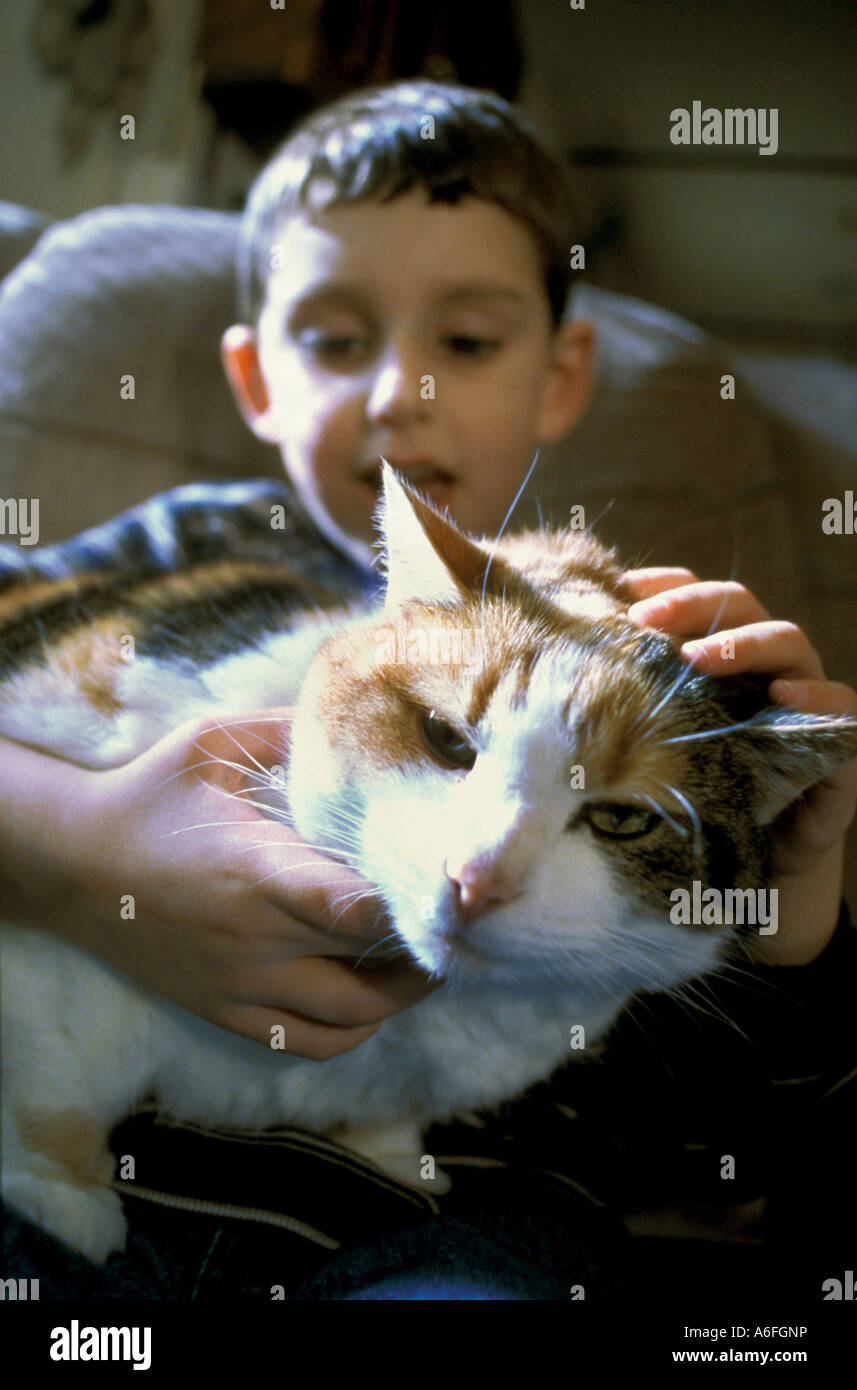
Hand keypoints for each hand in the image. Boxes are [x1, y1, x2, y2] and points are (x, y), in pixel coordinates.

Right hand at [0, 713, 439, 1053]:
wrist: (71, 865)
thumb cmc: (148, 797)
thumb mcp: (210, 743)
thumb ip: (285, 730)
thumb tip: (351, 717)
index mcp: (258, 867)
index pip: (352, 907)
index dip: (411, 908)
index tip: (449, 892)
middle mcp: (255, 937)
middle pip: (367, 966)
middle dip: (424, 950)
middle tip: (455, 923)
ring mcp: (240, 983)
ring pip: (347, 1019)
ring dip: (398, 999)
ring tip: (422, 965)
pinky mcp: (225, 1010)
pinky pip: (307, 1043)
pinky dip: (351, 1032)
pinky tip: (369, 1001)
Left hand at [623, 569, 856, 964]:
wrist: (751, 878)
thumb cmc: (688, 806)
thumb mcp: (642, 758)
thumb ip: (607, 723)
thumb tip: (527, 700)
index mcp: (714, 659)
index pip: (692, 599)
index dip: (660, 586)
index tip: (615, 590)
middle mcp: (760, 668)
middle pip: (737, 605)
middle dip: (691, 604)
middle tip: (644, 623)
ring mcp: (803, 700)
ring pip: (788, 641)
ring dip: (742, 642)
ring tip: (699, 658)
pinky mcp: (837, 744)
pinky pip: (843, 708)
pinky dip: (818, 695)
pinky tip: (785, 694)